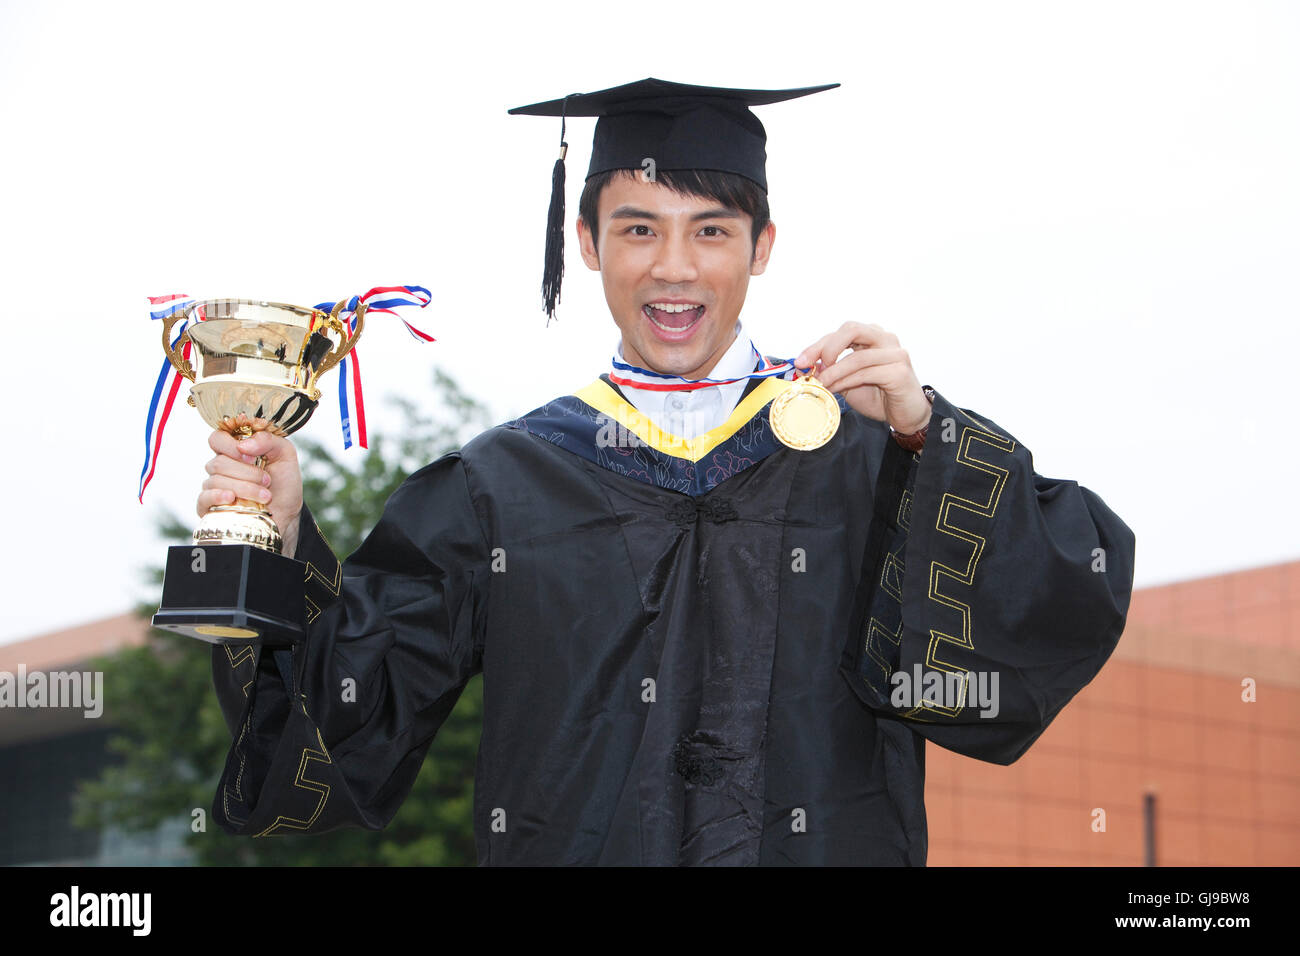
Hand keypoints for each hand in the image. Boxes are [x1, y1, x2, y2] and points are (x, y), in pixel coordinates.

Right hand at [197, 428, 303, 557]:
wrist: (287, 512)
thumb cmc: (284, 482)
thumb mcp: (284, 454)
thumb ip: (267, 440)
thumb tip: (243, 445)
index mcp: (234, 450)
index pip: (217, 439)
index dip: (231, 446)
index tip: (252, 458)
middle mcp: (221, 467)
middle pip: (219, 463)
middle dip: (248, 473)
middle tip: (267, 481)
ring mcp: (213, 487)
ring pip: (216, 481)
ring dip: (245, 489)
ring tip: (265, 496)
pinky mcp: (210, 506)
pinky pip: (203, 498)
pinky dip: (217, 497)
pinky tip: (231, 498)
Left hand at [794, 322, 930, 434]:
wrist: (906, 416)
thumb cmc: (878, 396)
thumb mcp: (848, 382)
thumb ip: (832, 371)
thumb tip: (808, 367)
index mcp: (872, 336)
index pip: (841, 332)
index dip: (817, 346)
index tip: (800, 362)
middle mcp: (885, 339)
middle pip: (852, 329)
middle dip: (827, 347)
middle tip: (813, 366)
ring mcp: (895, 354)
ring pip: (857, 356)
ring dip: (834, 372)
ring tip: (821, 384)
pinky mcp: (900, 371)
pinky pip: (866, 373)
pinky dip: (846, 381)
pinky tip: (836, 389)